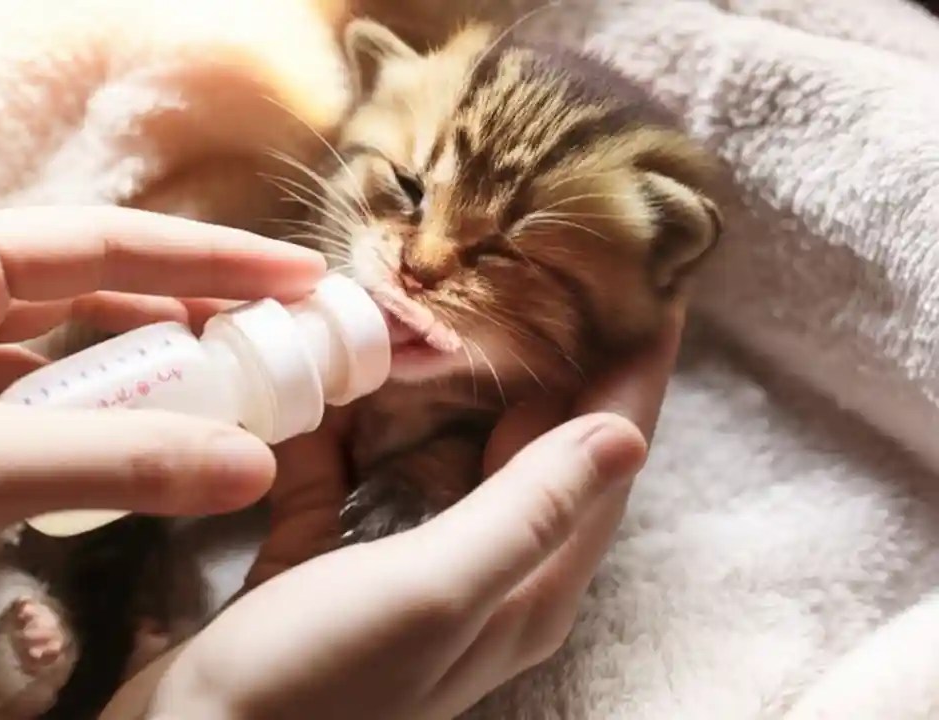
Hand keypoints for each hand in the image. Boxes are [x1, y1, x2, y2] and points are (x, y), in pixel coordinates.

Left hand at [0, 206, 324, 718]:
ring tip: (221, 401)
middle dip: (183, 321)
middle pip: (90, 296)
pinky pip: (32, 419)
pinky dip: (89, 435)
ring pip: (62, 363)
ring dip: (138, 383)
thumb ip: (126, 461)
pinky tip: (131, 460)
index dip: (211, 261)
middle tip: (272, 346)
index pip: (107, 245)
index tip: (294, 277)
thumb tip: (253, 466)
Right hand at [106, 309, 682, 719]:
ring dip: (439, 376)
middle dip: (546, 354)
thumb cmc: (314, 683)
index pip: (606, 458)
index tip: (655, 278)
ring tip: (445, 290)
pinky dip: (346, 418)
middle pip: (533, 443)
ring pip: (440, 448)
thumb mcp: (432, 591)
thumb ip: (527, 514)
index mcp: (527, 585)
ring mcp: (400, 564)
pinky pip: (352, 467)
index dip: (635, 371)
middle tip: (547, 258)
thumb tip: (626, 433)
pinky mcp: (326, 556)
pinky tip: (329, 367)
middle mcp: (479, 573)